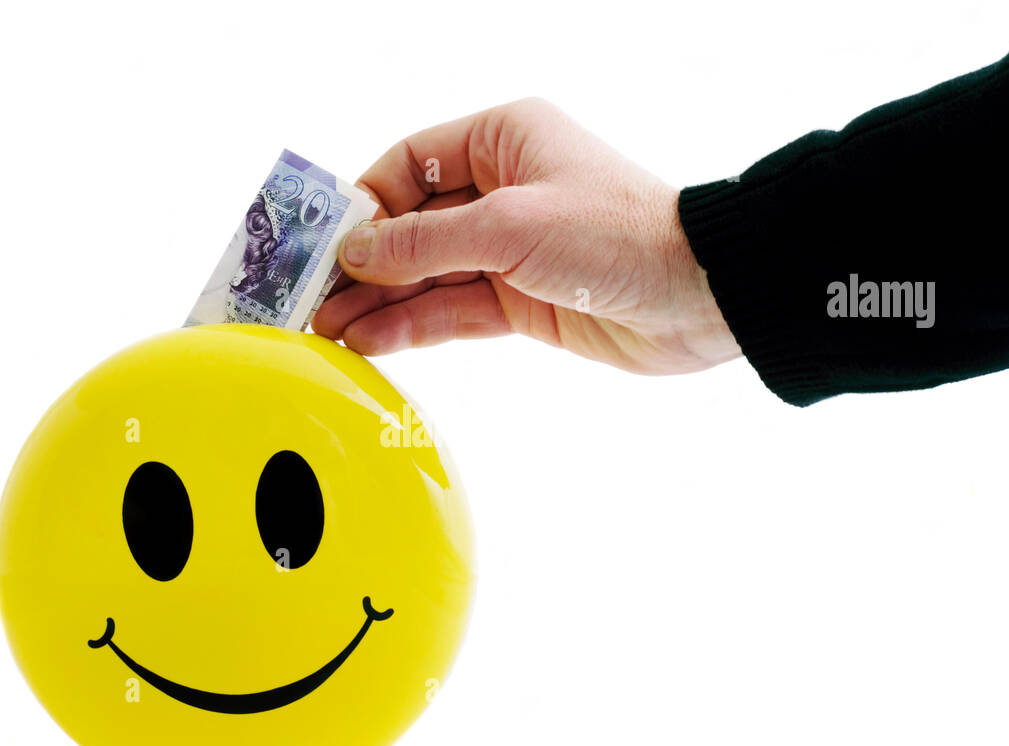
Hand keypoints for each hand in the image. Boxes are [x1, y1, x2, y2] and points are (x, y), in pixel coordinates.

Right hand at [313, 98, 739, 373]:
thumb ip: (426, 242)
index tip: (321, 245)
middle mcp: (500, 190)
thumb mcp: (511, 226)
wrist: (699, 297)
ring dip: (378, 303)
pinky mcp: (520, 301)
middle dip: (360, 264)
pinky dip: (412, 327)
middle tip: (309, 298)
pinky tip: (369, 342)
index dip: (361, 205)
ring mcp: (508, 250)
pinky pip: (451, 311)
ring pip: (426, 275)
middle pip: (409, 225)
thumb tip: (355, 253)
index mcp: (501, 140)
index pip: (407, 166)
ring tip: (326, 330)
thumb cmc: (619, 235)